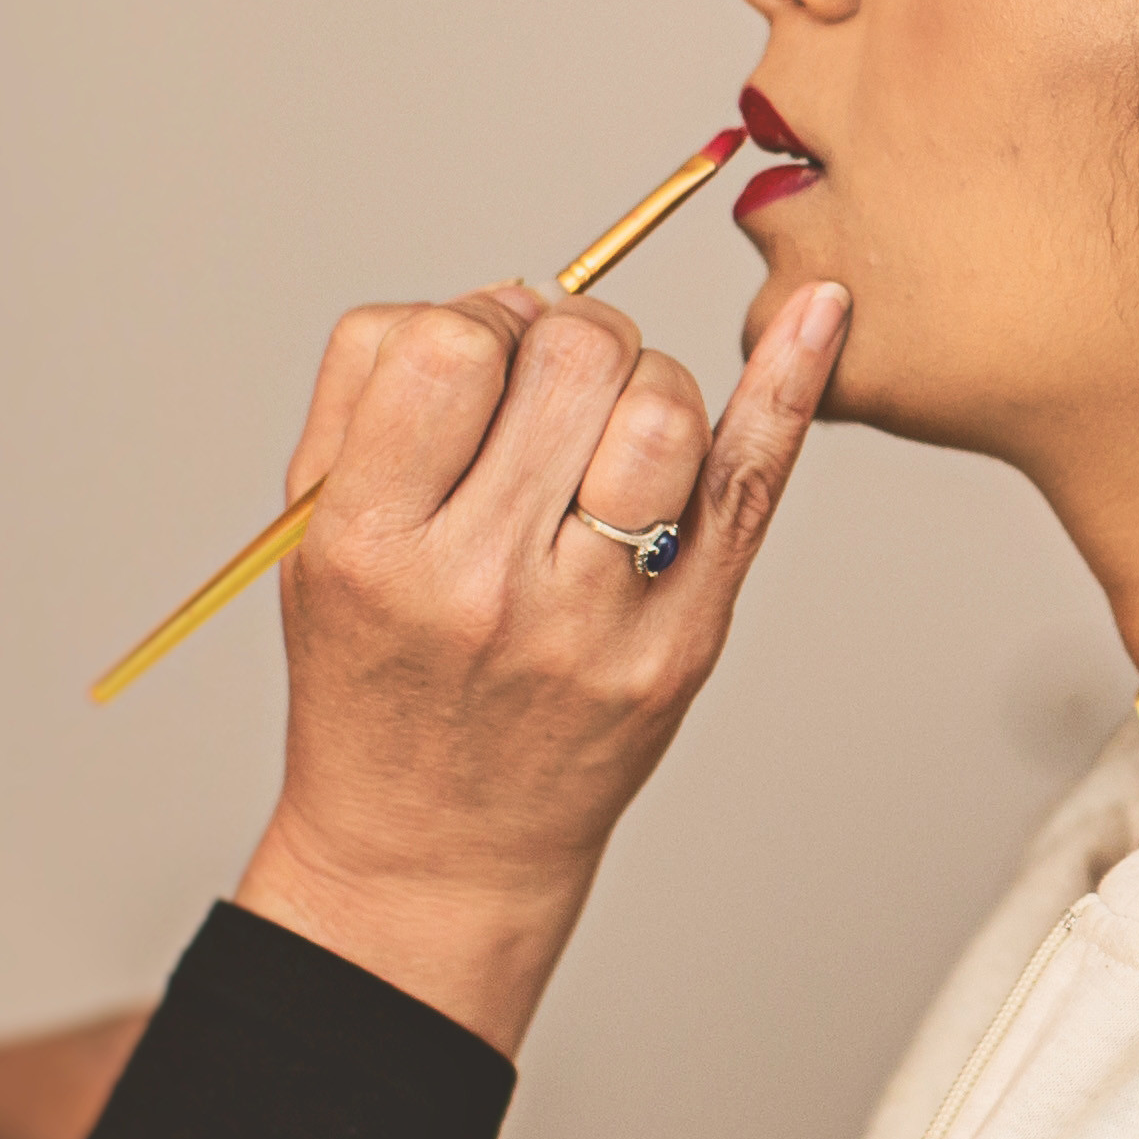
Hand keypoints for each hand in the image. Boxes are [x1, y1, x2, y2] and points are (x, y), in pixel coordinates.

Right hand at [232, 274, 845, 1050]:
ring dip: (647, 377)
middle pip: (575, 360)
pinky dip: (790, 386)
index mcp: (373, 545)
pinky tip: (824, 314)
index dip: (479, 321)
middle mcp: (486, 583)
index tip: (482, 354)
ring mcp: (597, 621)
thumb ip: (372, 389)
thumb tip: (507, 292)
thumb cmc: (377, 677)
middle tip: (554, 386)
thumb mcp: (314, 536)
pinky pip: (752, 485)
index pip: (452, 349)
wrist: (436, 847)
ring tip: (612, 422)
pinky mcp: (685, 645)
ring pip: (665, 405)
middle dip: (572, 336)